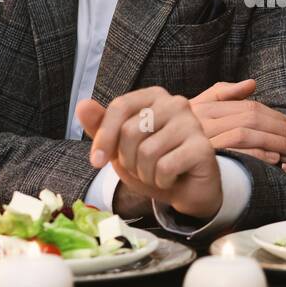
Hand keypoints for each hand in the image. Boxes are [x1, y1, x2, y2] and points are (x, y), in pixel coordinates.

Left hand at [77, 87, 221, 218]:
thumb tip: (82, 105)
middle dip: (128, 160)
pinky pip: (165, 167)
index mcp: (154, 97)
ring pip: (147, 152)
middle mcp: (175, 103)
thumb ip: (102, 127)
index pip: (119, 107)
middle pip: (131, 131)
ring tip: (157, 174)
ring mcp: (192, 123)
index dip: (104, 137)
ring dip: (145, 174)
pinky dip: (161, 181)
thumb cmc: (154, 164)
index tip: (97, 162)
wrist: (187, 190)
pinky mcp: (202, 147)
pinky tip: (171, 179)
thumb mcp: (121, 148)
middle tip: (142, 168)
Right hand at [189, 79, 285, 163]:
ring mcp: (202, 135)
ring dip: (275, 140)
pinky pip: (234, 148)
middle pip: (251, 116)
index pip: (249, 107)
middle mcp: (202, 117)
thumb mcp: (198, 114)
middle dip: (282, 127)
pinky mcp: (202, 153)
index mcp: (205, 107)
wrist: (155, 171)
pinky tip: (274, 158)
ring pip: (246, 131)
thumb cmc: (181, 143)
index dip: (277, 117)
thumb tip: (252, 83)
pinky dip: (256, 152)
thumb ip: (223, 95)